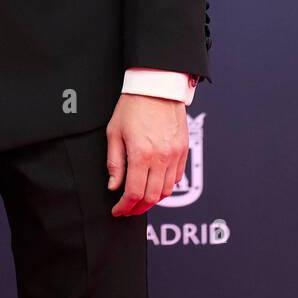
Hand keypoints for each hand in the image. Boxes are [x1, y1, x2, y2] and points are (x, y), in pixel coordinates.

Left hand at [106, 93, 188, 216]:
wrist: (156, 87)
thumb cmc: (132, 106)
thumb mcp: (114, 132)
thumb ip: (114, 162)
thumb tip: (114, 186)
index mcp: (141, 154)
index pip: (134, 192)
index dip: (125, 206)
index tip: (118, 210)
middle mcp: (161, 157)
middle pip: (152, 196)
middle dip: (138, 208)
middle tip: (128, 209)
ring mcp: (175, 155)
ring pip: (167, 190)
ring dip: (153, 199)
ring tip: (141, 199)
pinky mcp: (183, 150)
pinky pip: (178, 177)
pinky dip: (167, 186)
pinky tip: (156, 184)